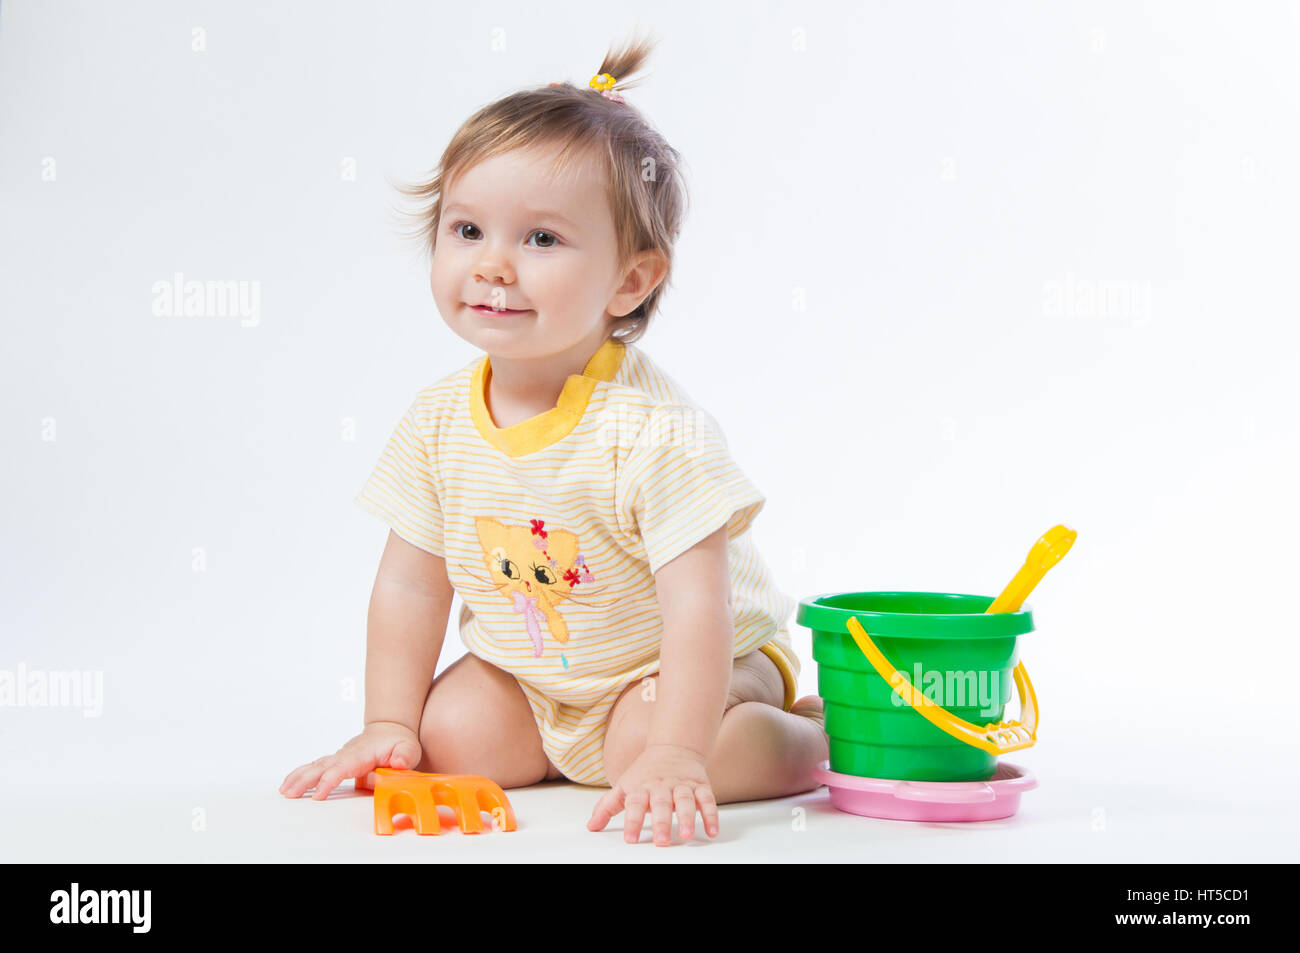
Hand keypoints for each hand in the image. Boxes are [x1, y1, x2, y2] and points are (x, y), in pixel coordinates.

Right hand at [279, 721, 421, 799]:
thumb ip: (404, 756)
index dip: (329, 781)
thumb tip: (398, 763)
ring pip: (315, 766)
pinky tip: (290, 784)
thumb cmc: (398, 742)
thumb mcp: (408, 748)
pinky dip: (301, 775)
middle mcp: (346, 755)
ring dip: (299, 778)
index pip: (341, 768)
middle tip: (288, 793)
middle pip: (322, 766)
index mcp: (361, 755)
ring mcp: (339, 757)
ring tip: (284, 791)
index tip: (318, 795)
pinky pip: (316, 768)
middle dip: (304, 780)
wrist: (390, 730)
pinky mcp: (336, 761)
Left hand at [587, 743, 718, 844]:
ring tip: (687, 836)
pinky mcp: (700, 785)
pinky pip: (707, 799)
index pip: (635, 804)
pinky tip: (712, 830)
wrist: (673, 747)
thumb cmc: (645, 772)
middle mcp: (662, 786)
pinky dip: (711, 814)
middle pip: (662, 803)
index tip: (630, 840)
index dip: (632, 821)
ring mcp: (682, 785)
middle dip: (662, 822)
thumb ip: (608, 806)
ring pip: (686, 800)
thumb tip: (591, 827)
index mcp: (642, 787)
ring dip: (688, 818)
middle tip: (661, 842)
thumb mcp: (624, 786)